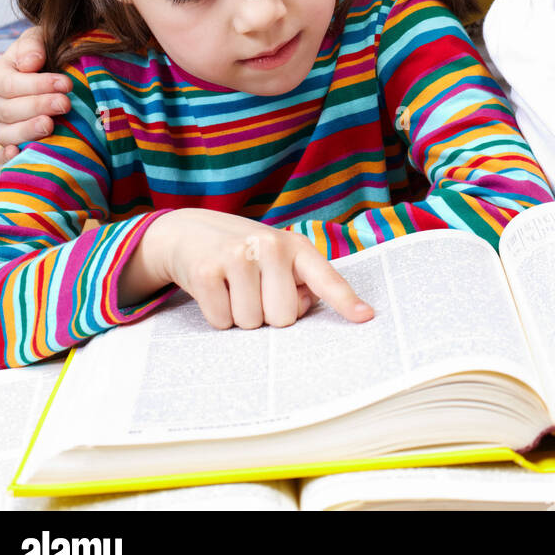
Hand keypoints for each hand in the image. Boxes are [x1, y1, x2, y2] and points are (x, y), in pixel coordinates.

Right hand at [0, 26, 71, 160]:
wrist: (53, 72)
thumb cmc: (44, 54)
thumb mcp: (38, 39)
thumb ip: (33, 45)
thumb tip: (31, 63)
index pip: (11, 84)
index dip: (38, 85)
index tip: (66, 83)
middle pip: (9, 110)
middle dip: (39, 107)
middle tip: (65, 104)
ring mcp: (2, 125)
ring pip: (6, 134)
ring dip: (28, 131)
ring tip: (50, 126)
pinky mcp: (12, 143)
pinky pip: (4, 154)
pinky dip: (10, 157)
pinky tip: (21, 154)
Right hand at [124, 209, 374, 330]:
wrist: (189, 231)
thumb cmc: (244, 254)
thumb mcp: (277, 260)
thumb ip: (298, 284)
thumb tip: (302, 308)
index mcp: (295, 246)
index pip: (326, 278)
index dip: (345, 301)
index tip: (365, 317)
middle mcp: (270, 245)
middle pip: (284, 318)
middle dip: (268, 315)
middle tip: (254, 291)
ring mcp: (238, 256)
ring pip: (252, 323)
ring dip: (240, 315)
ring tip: (232, 288)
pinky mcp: (207, 271)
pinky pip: (222, 321)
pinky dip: (217, 315)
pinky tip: (214, 290)